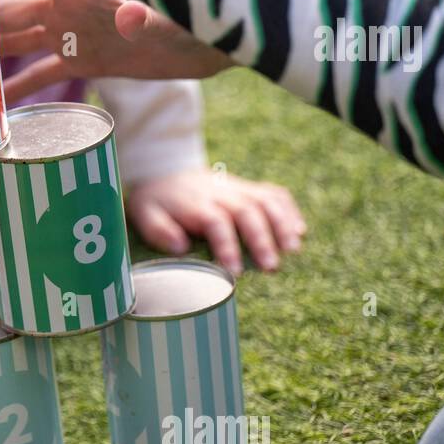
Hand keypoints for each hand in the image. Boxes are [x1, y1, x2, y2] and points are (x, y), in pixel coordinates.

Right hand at [0, 0, 234, 100]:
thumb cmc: (187, 17)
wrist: (210, 41)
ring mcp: (74, 35)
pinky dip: (16, 91)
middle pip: (6, 11)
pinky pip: (41, 76)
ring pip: (16, 44)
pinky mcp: (86, 62)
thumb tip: (130, 17)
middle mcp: (68, 8)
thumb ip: (142, 13)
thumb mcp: (161, 14)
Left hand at [128, 168, 305, 274]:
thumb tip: (181, 248)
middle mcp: (222, 194)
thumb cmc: (156, 202)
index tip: (235, 272)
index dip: (227, 246)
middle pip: (248, 212)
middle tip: (272, 267)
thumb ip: (159, 230)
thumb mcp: (144, 215)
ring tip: (294, 250)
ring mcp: (238, 189)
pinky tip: (300, 230)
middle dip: (262, 239)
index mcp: (196, 204)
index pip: (216, 222)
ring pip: (266, 201)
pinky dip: (289, 210)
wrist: (166, 170)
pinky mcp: (249, 189)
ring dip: (283, 224)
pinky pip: (274, 194)